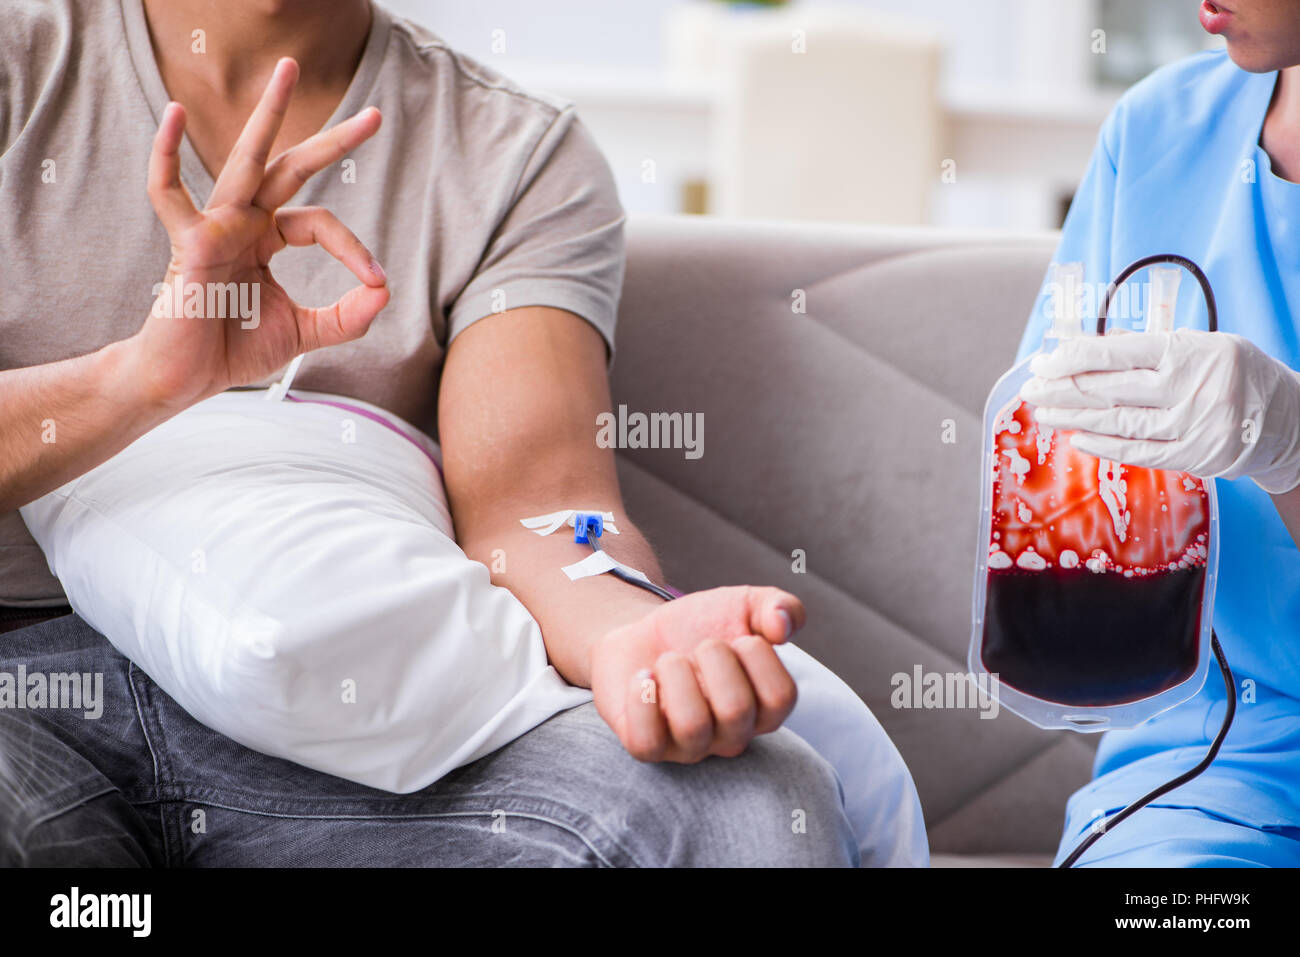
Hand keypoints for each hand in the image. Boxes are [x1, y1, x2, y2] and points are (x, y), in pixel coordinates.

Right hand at [131, 58, 389, 408]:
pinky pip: (168, 192)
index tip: (377, 281)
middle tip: (375, 115)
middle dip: (332, 142)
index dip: (355, 249)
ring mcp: (214, 226)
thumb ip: (347, 317)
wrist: (187, 378)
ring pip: (245, 160)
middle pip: (292, 168)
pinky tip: (170, 114)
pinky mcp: (189, 243)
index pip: (320, 222)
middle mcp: (243, 222)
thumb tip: (386, 292)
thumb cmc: (234, 349)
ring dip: (268, 115)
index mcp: (267, 238)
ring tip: (286, 71)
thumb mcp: (305, 333)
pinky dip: (165, 154)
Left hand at [589, 586, 802, 762]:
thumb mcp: (745, 605)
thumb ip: (779, 607)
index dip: (757, 655)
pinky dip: (642, 698)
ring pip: (692, 726)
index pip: (781, 697)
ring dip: (675, 672)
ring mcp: (690, 747)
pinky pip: (647, 742)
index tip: (738, 637)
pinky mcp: (648, 748)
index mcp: (764, 709)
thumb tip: (782, 626)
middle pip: (736, 710)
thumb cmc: (702, 626)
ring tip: (668, 659)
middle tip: (700, 645)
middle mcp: (732, 736)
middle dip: (713, 657)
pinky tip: (643, 675)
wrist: (645, 632)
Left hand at [1022, 329, 1299, 492]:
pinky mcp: (1194, 455)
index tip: (1043, 362)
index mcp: (1188, 350)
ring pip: (1117, 422)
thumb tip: (1091, 347)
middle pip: (1109, 389)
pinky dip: (1103, 445)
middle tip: (1031, 389)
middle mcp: (1190, 387)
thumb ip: (1148, 348)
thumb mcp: (1199, 346)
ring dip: (1072, 418)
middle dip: (1062, 389)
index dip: (1072, 358)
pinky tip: (1075, 438)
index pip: (1116, 353)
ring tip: (1042, 413)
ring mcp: (1192, 424)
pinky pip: (1137, 452)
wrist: (1286, 418)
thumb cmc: (1231, 373)